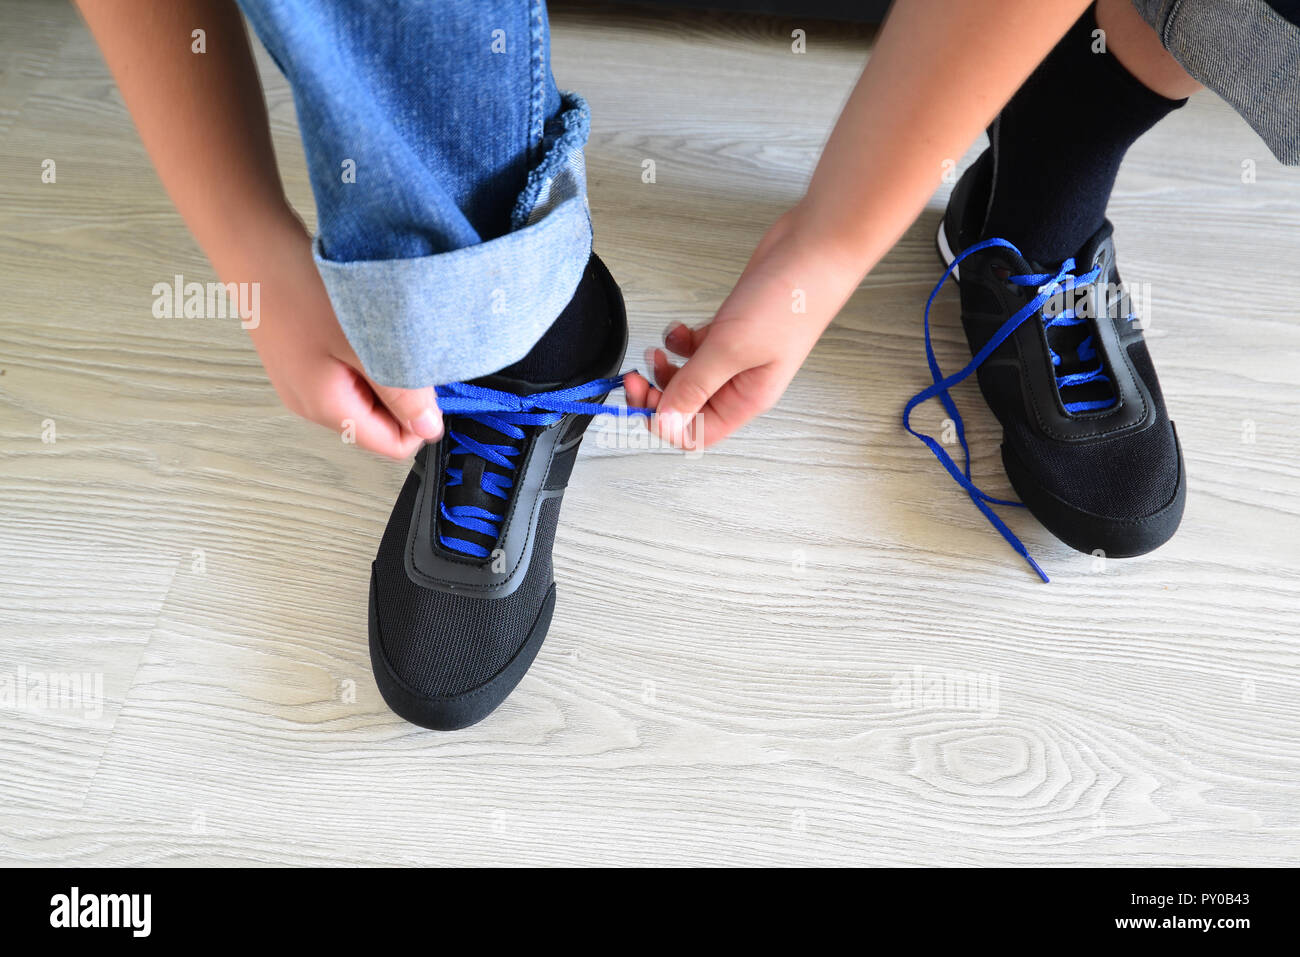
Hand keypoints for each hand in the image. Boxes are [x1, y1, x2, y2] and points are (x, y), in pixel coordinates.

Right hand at [234, 221, 441, 459]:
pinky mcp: (302, 359)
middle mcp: (311, 404)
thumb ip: (400, 392)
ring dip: (383, 370)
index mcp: (327, 409)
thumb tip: (428, 429)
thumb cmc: (298, 287)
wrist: (250, 241)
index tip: (429, 381)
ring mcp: (303, 382)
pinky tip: (361, 324)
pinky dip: (365, 355)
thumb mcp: (364, 345)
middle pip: (379, 422)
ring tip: (378, 332)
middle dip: (402, 393)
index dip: (420, 419)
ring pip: (366, 395)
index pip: (392, 446)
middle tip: (402, 347)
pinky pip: (348, 372)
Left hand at [624, 206, 862, 448]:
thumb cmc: (790, 300)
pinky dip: (680, 342)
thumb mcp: (731, 348)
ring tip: (657, 349)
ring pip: (690, 377)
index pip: (697, 433)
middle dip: (658, 394)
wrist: (816, 249)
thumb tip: (664, 422)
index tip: (640, 397)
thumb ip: (694, 386)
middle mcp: (742, 383)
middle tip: (636, 375)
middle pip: (689, 408)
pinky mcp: (733, 329)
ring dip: (667, 368)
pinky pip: (697, 349)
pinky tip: (680, 328)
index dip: (664, 422)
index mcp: (747, 399)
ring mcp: (737, 355)